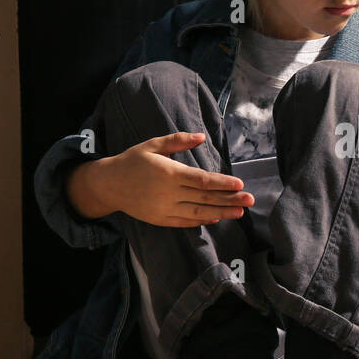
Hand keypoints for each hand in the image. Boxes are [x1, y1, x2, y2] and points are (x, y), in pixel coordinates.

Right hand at [101, 132, 254, 227]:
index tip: (240, 183)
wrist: (108, 185)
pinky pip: (185, 222)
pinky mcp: (160, 220)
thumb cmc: (132, 161)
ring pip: (199, 213)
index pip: (202, 180)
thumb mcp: (152, 145)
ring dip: (222, 212)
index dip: (222, 183)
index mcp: (168, 172)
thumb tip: (201, 136)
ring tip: (240, 212)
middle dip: (230, 199)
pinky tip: (217, 217)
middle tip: (251, 200)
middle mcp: (168, 193)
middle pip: (205, 198)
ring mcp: (164, 209)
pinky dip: (202, 221)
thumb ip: (178, 140)